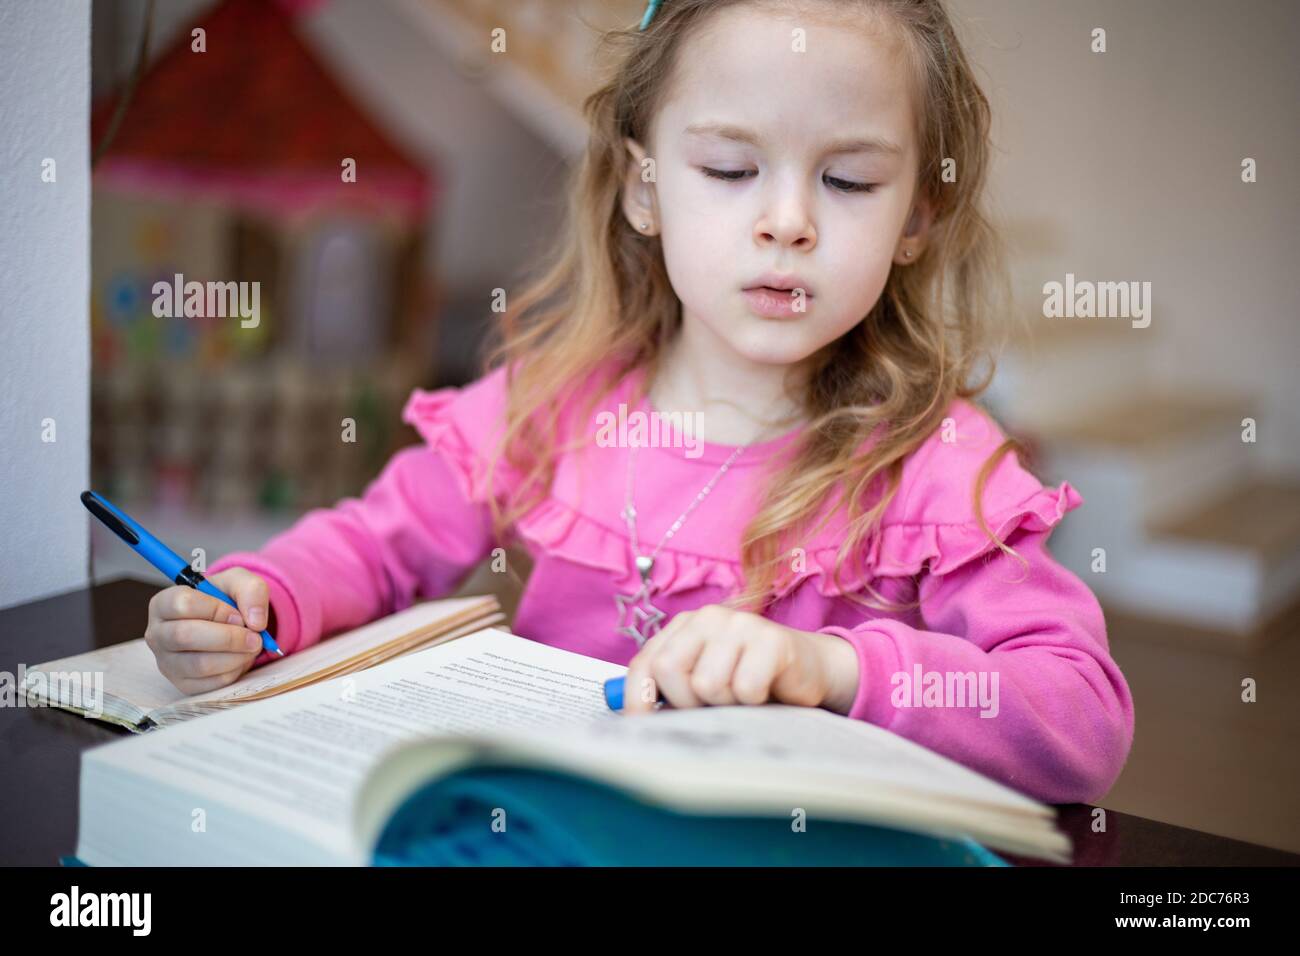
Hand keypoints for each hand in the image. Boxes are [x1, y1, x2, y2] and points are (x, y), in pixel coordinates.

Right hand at [143, 567, 272, 694]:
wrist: (227, 625)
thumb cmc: (225, 600)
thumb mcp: (239, 582)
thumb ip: (251, 590)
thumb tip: (256, 622)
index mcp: (163, 603)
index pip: (182, 604)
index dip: (216, 610)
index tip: (238, 615)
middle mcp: (158, 634)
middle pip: (185, 636)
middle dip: (229, 637)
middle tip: (254, 637)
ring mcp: (167, 662)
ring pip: (199, 664)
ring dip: (235, 656)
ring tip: (251, 647)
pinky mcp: (183, 684)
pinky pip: (210, 683)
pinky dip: (234, 671)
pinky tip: (241, 659)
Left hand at [621, 605, 859, 714]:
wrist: (810, 669)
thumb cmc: (751, 680)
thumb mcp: (705, 683)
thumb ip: (670, 691)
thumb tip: (633, 718)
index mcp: (684, 627)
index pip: (645, 662)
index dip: (638, 698)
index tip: (641, 726)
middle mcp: (708, 617)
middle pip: (669, 669)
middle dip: (686, 702)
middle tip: (713, 706)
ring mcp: (741, 625)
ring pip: (707, 684)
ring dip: (725, 704)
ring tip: (743, 697)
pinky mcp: (772, 640)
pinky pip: (744, 688)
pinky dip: (754, 703)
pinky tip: (766, 692)